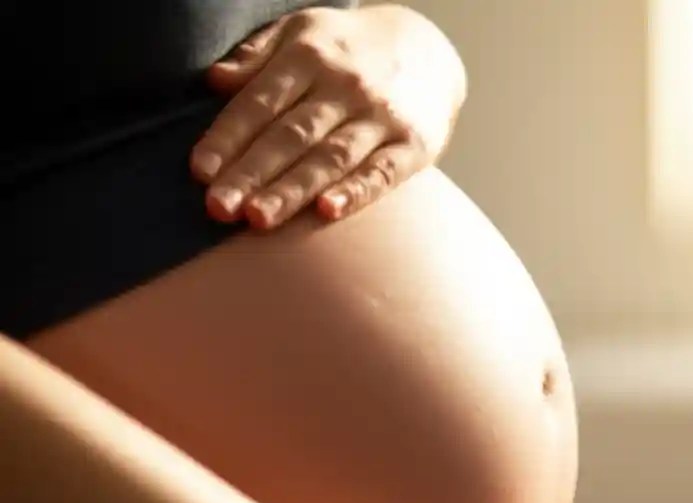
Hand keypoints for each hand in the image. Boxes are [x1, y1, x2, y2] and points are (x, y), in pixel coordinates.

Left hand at [190, 5, 465, 229]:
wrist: (430, 49)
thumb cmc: (349, 49)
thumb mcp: (301, 31)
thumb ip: (257, 55)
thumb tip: (215, 81)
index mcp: (309, 55)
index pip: (260, 102)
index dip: (228, 137)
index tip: (200, 172)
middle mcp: (345, 84)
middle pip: (291, 135)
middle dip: (252, 173)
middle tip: (219, 208)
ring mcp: (382, 115)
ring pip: (330, 157)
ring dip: (293, 190)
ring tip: (259, 219)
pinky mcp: (415, 144)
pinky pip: (382, 172)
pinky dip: (356, 192)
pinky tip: (329, 211)